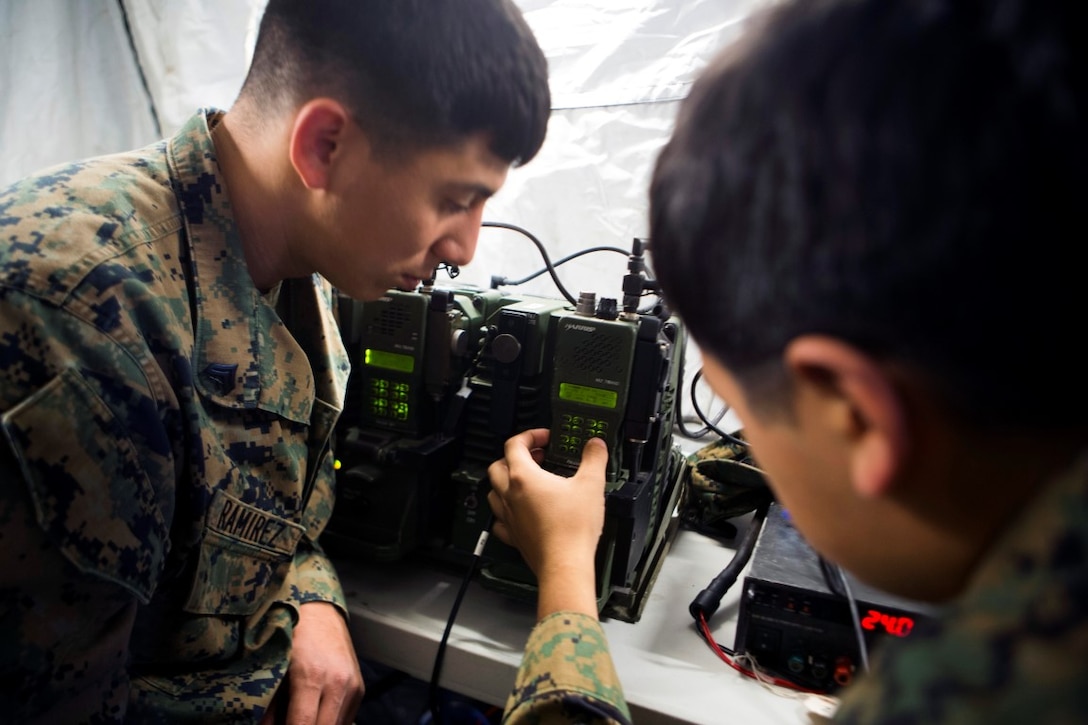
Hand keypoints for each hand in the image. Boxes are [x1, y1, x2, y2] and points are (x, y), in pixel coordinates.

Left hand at [266, 601, 364, 723]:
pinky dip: (330, 722)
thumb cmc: (292, 635)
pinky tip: (316, 714)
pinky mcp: (359, 689)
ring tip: (301, 716)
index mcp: (312, 676)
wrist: (319, 612)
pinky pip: (346, 719)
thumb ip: (270, 706)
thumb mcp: (274, 668)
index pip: (303, 724)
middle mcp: (338, 682)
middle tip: (289, 720)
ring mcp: (352, 686)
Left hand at [487, 428, 608, 617]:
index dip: (529, 436)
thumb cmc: (573, 528)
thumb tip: (595, 445)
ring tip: (526, 481)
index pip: (514, 445)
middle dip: (514, 457)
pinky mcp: (514, 536)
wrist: (565, 565)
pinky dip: (506, 511)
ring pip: (494, 492)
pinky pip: (500, 519)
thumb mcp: (591, 484)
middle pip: (498, 466)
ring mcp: (509, 517)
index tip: (545, 438)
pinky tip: (520, 512)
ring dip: (506, 481)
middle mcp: (510, 495)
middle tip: (537, 457)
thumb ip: (593, 459)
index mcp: (524, 478)